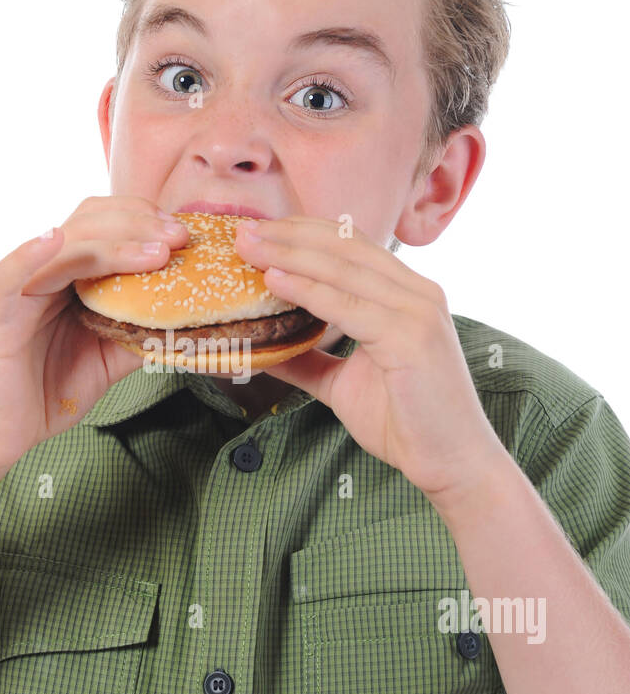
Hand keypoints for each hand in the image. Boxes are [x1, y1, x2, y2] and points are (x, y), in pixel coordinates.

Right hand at [0, 196, 187, 475]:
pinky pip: (10, 275)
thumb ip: (141, 332)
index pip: (106, 225)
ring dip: (113, 243)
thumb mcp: (110, 357)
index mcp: (70, 273)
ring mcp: (19, 288)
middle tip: (179, 236)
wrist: (4, 433)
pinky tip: (57, 240)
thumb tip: (192, 320)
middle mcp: (44, 270)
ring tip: (156, 251)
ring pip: (65, 246)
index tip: (185, 234)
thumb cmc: (51, 390)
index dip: (145, 220)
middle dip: (139, 223)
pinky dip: (31, 254)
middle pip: (89, 223)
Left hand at [235, 216, 505, 503]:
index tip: (258, 232)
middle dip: (289, 235)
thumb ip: (307, 360)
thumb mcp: (342, 383)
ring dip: (289, 255)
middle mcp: (417, 292)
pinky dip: (307, 291)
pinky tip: (274, 281)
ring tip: (248, 248)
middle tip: (243, 231)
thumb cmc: (405, 421)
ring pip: (343, 268)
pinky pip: (348, 306)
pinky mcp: (411, 336)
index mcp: (407, 294)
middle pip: (344, 247)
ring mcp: (418, 311)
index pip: (351, 246)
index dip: (302, 233)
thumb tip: (259, 350)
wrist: (450, 462)